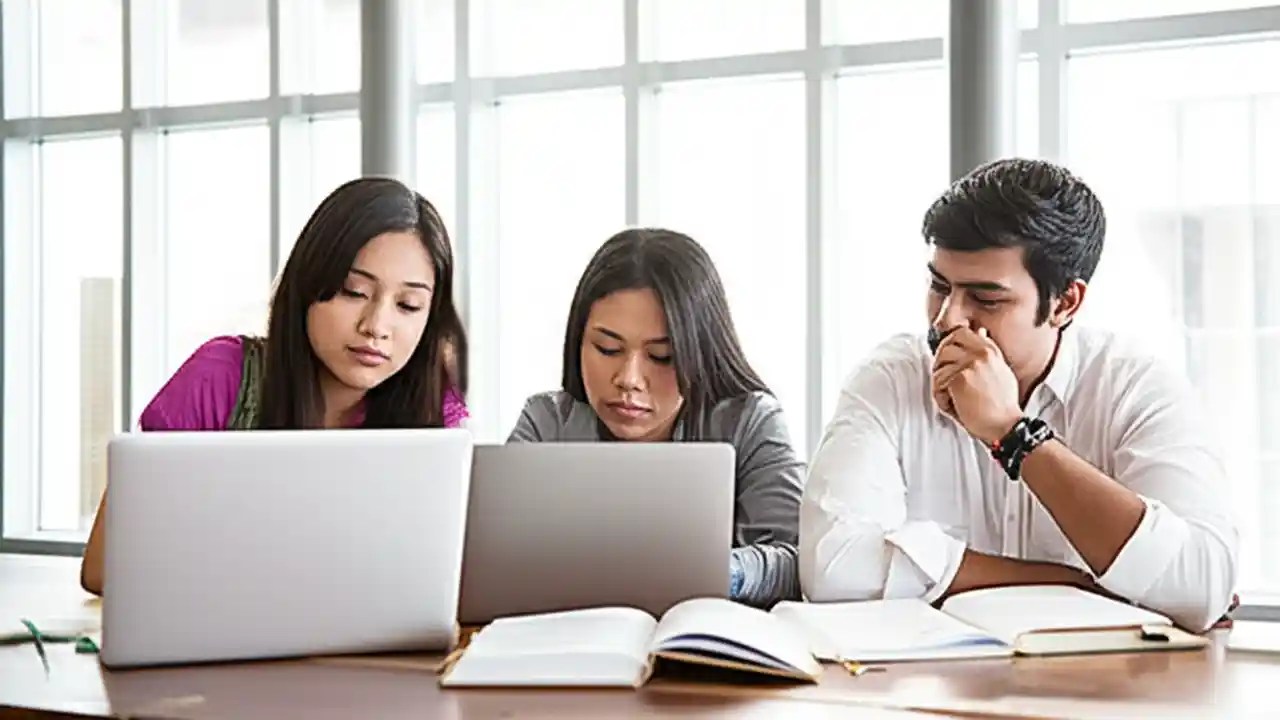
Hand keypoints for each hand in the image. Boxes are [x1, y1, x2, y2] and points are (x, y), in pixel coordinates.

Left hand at [931, 327, 1021, 444]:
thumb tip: (980, 331)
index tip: (948, 360)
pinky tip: (954, 405)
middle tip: (945, 381)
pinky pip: (937, 383)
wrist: (1005, 425)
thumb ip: (988, 350)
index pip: (959, 333)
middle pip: (945, 347)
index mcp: (990, 349)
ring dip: (940, 384)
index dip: (949, 345)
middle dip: (940, 364)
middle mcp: (981, 353)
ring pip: (938, 366)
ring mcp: (970, 364)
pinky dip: (941, 398)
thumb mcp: (1000, 370)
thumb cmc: (1002, 404)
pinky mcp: (959, 379)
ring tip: (953, 397)